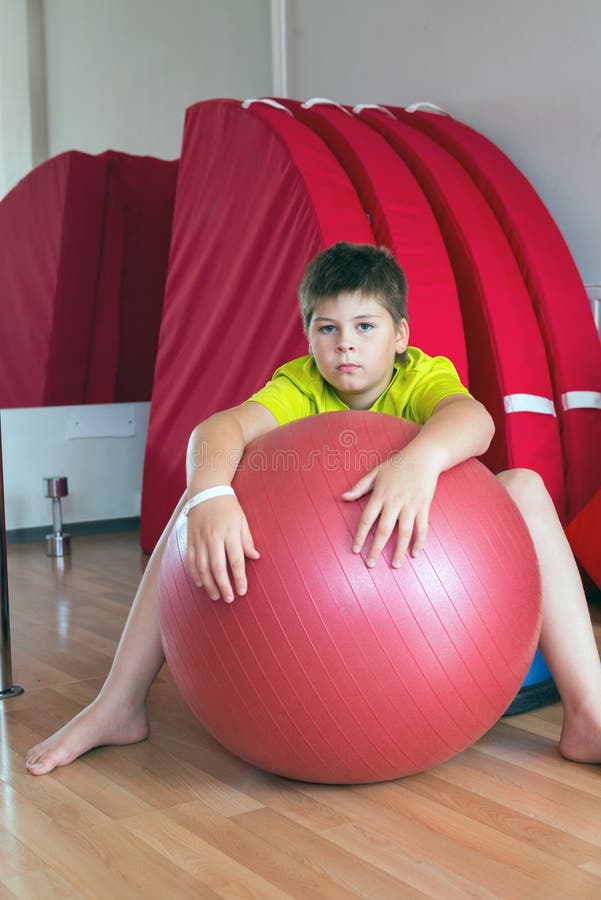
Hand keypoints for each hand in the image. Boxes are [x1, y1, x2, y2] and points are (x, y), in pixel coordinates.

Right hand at [185, 496, 259, 601]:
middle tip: (229, 599)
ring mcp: (199, 539)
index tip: (242, 591)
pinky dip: (194, 574)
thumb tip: (255, 557)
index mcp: (229, 532)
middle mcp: (213, 537)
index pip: (236, 560)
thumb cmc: (228, 506)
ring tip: (216, 596)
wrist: (206, 491)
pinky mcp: (189, 540)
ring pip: (202, 567)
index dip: (239, 578)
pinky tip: (200, 584)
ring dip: (208, 584)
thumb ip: (247, 540)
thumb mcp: (242, 520)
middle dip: (223, 586)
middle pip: (217, 567)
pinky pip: (190, 561)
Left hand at [342, 452, 437, 567]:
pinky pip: (422, 528)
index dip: (360, 535)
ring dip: (399, 550)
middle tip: (370, 564)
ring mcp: (411, 505)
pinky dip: (419, 541)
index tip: (355, 550)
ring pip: (404, 532)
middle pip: (383, 530)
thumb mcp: (376, 472)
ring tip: (395, 565)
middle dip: (376, 549)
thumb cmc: (398, 464)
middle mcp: (395, 501)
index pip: (367, 518)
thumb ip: (360, 486)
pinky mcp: (424, 506)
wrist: (424, 456)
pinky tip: (415, 553)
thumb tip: (343, 497)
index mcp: (380, 494)